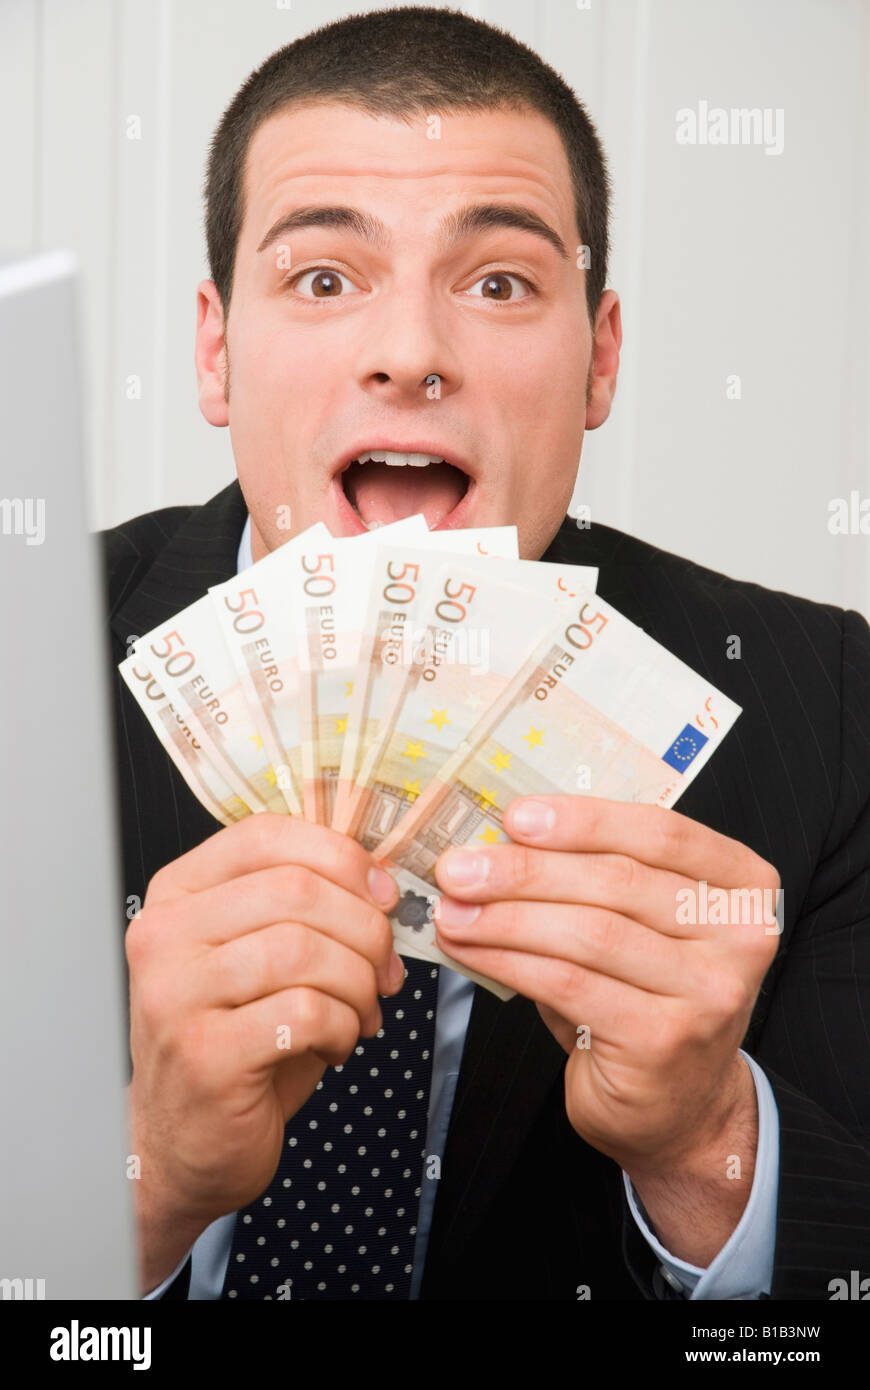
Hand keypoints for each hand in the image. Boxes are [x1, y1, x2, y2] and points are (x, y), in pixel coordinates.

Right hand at [126, 813, 401, 1291]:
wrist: (187, 1142)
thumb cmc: (236, 1039)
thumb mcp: (259, 954)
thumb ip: (302, 906)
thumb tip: (382, 880)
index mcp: (178, 894)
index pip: (265, 835)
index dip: (341, 856)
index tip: (383, 892)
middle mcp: (164, 936)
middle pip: (295, 890)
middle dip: (365, 929)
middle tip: (385, 970)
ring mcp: (176, 996)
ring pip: (304, 950)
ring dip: (357, 983)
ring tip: (361, 1012)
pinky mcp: (205, 1055)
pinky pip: (306, 1012)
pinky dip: (343, 1027)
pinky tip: (336, 1045)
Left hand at [432, 795, 779, 1258]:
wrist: (682, 1105)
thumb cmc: (650, 998)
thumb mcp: (641, 925)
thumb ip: (595, 877)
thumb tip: (500, 843)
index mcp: (742, 886)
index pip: (661, 834)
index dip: (584, 820)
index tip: (517, 816)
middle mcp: (740, 935)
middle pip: (618, 882)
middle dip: (526, 870)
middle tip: (461, 866)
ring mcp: (709, 991)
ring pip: (589, 933)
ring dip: (506, 917)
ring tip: (454, 909)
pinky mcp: (664, 1039)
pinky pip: (568, 984)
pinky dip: (508, 961)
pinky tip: (470, 950)